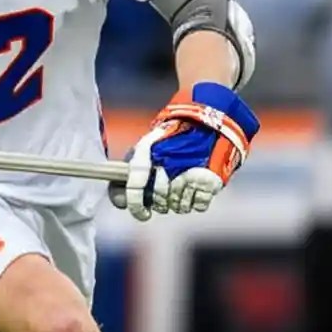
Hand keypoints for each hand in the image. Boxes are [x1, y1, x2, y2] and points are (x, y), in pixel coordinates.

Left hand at [109, 82, 259, 220]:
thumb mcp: (151, 143)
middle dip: (162, 202)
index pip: (135, 187)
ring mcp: (190, 176)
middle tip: (169, 189)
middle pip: (159, 201)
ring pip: (179, 207)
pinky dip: (198, 201)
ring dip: (180, 202)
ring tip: (185, 184)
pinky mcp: (210, 182)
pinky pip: (199, 206)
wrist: (211, 118)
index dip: (135, 205)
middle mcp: (167, 166)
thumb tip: (120, 200)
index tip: (143, 213)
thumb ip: (135, 172)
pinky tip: (198, 185)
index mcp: (148, 154)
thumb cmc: (177, 134)